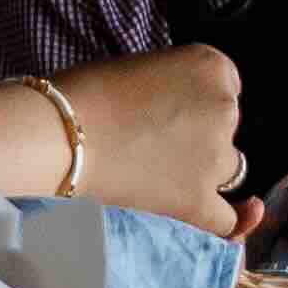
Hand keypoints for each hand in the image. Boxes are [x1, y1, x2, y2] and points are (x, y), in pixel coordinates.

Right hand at [48, 42, 244, 228]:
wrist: (59, 136)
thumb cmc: (84, 96)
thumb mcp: (143, 67)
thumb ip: (175, 86)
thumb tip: (179, 112)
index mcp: (211, 66)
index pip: (224, 88)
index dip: (195, 104)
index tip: (167, 110)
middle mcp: (223, 107)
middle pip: (226, 127)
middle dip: (198, 135)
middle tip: (150, 141)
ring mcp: (215, 156)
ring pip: (228, 169)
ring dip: (202, 172)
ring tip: (153, 172)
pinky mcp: (197, 200)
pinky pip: (228, 219)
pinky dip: (226, 221)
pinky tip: (220, 218)